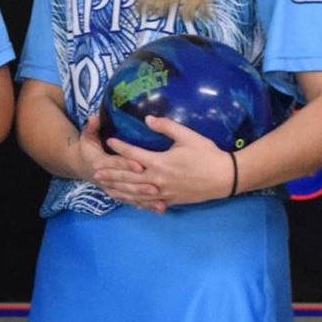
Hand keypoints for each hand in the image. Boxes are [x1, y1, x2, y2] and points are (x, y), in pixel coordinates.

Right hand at [76, 113, 161, 211]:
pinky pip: (133, 201)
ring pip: (130, 195)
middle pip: (125, 182)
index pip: (116, 163)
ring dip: (145, 198)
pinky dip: (146, 206)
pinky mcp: (119, 194)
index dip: (128, 164)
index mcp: (100, 162)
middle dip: (140, 185)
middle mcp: (107, 179)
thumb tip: (94, 116)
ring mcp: (113, 188)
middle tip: (157, 187)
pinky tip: (160, 208)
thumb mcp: (87, 136)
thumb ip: (91, 127)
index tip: (141, 164)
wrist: (80, 166)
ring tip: (160, 201)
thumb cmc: (87, 149)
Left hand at [100, 116, 234, 207]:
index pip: (133, 155)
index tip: (109, 142)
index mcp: (160, 162)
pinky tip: (127, 201)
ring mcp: (162, 193)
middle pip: (128, 177)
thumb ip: (166, 127)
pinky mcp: (170, 200)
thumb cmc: (207, 154)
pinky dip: (136, 201)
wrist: (225, 178)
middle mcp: (157, 180)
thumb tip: (148, 119)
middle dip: (111, 174)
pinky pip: (148, 202)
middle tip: (96, 171)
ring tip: (105, 187)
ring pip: (135, 193)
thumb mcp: (188, 136)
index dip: (120, 148)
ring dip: (118, 189)